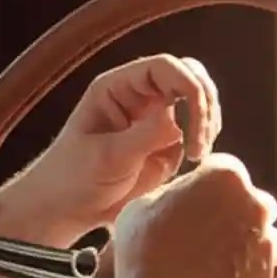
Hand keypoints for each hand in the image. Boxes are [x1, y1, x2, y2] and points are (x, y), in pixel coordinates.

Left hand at [14, 54, 222, 239]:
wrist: (68, 210)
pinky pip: (197, 133)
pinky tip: (195, 163)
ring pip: (200, 103)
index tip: (194, 123)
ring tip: (198, 156)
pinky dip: (204, 143)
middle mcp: (142, 96)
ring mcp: (157, 119)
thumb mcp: (107, 157)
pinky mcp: (167, 144)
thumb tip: (178, 122)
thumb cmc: (74, 177)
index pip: (165, 67)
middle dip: (204, 105)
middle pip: (190, 78)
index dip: (188, 86)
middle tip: (201, 142)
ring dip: (208, 125)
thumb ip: (143, 136)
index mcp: (119, 88)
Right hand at [108, 152, 276, 277]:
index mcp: (226, 175)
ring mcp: (266, 238)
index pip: (222, 169)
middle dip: (229, 209)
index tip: (193, 200)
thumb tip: (183, 197)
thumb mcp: (145, 203)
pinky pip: (258, 261)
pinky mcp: (268, 271)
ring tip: (209, 256)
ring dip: (240, 237)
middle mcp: (255, 202)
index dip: (205, 184)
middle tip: (201, 229)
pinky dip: (244, 266)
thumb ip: (175, 192)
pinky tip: (218, 275)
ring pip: (257, 230)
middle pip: (247, 198)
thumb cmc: (146, 249)